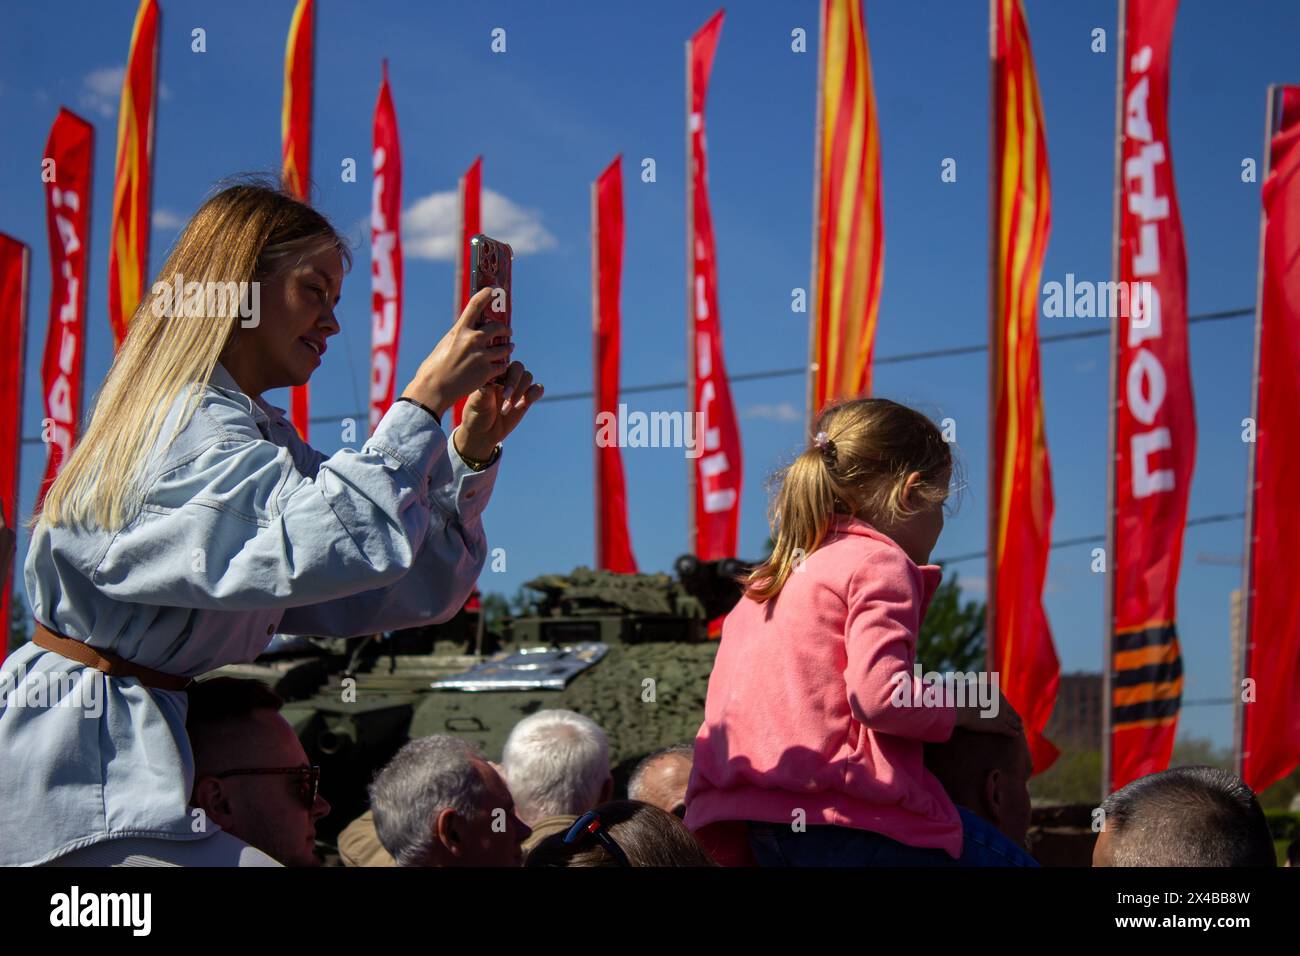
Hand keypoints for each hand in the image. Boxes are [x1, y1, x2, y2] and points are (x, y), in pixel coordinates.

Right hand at [402, 287, 512, 416]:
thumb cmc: (433, 369)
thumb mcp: (444, 345)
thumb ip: (458, 337)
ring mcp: (481, 356)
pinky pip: (502, 366)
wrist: (434, 389)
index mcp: (459, 330)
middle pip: (498, 327)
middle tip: (508, 331)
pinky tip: (502, 367)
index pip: (475, 305)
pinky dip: (502, 366)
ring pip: (504, 348)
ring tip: (509, 348)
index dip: (485, 295)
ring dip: (508, 347)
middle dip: (505, 329)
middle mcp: (472, 340)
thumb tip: (465, 333)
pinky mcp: (486, 372)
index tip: (493, 290)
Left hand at [456, 360, 543, 459]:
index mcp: (493, 373)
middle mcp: (506, 377)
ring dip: (520, 391)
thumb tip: (491, 382)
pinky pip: (538, 389)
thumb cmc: (476, 414)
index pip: (503, 362)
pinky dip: (533, 394)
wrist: (483, 432)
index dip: (504, 369)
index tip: (496, 383)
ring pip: (528, 377)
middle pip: (518, 367)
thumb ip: (485, 391)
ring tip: (509, 407)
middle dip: (514, 381)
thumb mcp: (476, 403)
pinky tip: (520, 406)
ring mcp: (518, 387)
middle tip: (505, 397)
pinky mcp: (527, 399)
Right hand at [954, 692, 1022, 737]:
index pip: (1003, 701)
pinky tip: (1016, 735)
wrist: (959, 706)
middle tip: (1019, 721)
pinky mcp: (999, 725)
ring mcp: (1001, 714)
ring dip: (1017, 725)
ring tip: (1020, 728)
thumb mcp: (966, 690)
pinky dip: (1013, 733)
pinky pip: (1010, 730)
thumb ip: (972, 692)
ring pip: (1013, 721)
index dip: (1006, 707)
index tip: (1009, 710)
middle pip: (1011, 711)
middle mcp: (1000, 702)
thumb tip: (966, 690)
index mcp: (994, 692)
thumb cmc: (958, 698)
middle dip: (1015, 716)